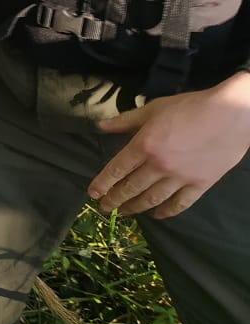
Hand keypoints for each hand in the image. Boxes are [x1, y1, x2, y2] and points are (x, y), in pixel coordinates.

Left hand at [89, 72, 249, 218]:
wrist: (230, 114)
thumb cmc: (189, 107)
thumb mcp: (152, 109)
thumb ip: (125, 121)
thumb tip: (100, 126)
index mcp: (144, 145)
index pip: (117, 169)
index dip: (103, 183)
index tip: (93, 194)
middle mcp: (159, 165)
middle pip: (132, 188)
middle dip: (115, 200)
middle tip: (105, 208)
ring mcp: (181, 177)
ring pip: (153, 199)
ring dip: (136, 208)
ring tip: (125, 213)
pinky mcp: (201, 184)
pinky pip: (180, 203)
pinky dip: (167, 212)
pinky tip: (157, 215)